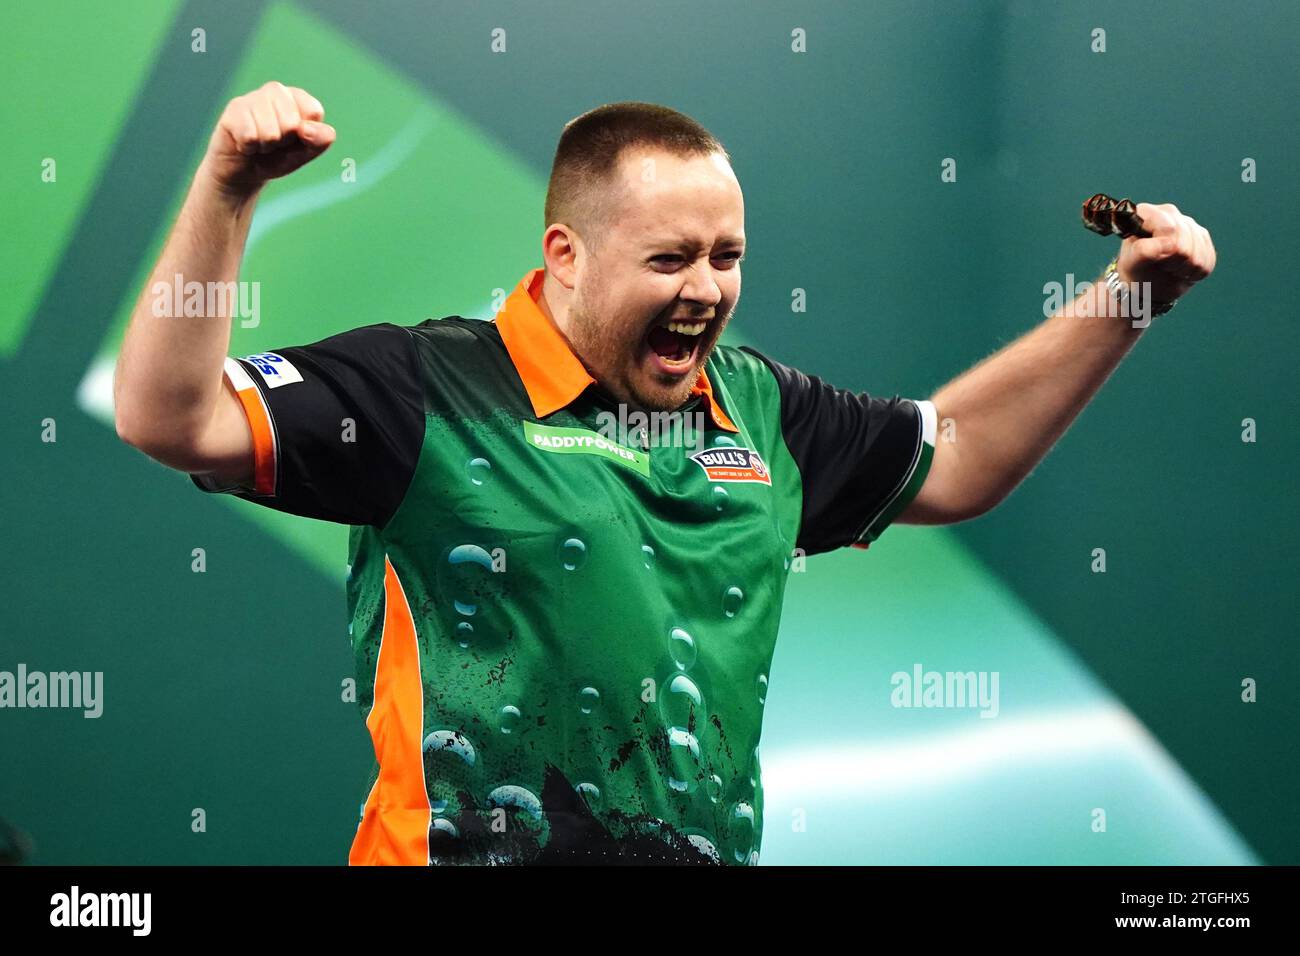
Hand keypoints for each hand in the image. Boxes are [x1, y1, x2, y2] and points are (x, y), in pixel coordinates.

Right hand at [198, 81, 335, 198]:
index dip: (306, 135)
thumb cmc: (278, 156)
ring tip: (259, 142)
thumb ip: (320, 140)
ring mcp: (253, 97)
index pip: (313, 111)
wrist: (245, 170)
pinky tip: (245, 143)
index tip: (295, 138)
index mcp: (298, 97)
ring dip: (265, 146)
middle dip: (284, 142)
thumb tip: (306, 128)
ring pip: (270, 132)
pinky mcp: (234, 108)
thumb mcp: (306, 152)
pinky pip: (249, 136)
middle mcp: (276, 90)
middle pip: (291, 124)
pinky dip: (249, 147)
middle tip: (274, 143)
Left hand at [1115, 202, 1215, 305]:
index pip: (1168, 227)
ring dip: (1183, 266)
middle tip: (1161, 264)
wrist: (1149, 282)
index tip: (1156, 258)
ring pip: (1198, 250)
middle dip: (1174, 258)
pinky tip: (1181, 268)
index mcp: (1147, 213)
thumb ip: (1143, 251)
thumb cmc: (1136, 270)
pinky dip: (1194, 271)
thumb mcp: (1132, 263)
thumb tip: (1168, 244)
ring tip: (1170, 267)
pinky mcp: (1203, 236)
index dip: (1165, 248)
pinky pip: (1207, 259)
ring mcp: (1188, 223)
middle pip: (1185, 238)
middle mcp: (1169, 213)